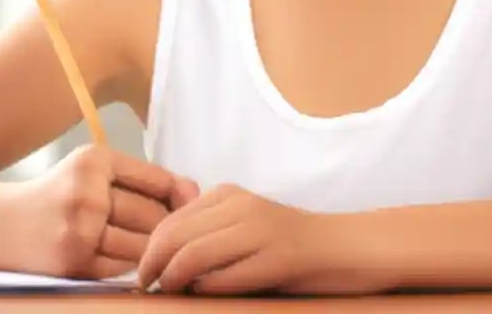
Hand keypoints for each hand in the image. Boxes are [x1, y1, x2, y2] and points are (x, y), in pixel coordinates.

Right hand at [12, 145, 199, 278]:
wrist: (0, 226)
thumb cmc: (57, 197)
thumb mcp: (91, 172)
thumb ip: (142, 178)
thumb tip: (195, 193)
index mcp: (94, 160)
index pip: (158, 181)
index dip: (180, 199)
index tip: (187, 209)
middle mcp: (86, 191)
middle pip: (153, 217)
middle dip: (165, 229)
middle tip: (170, 235)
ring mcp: (79, 229)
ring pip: (143, 246)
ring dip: (151, 252)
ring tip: (148, 249)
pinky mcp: (75, 262)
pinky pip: (124, 268)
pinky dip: (131, 268)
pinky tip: (126, 261)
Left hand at [137, 183, 381, 295]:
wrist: (349, 246)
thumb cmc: (291, 243)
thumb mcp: (244, 224)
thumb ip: (208, 231)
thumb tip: (161, 258)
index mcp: (229, 195)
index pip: (171, 221)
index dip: (149, 250)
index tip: (143, 273)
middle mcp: (241, 205)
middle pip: (175, 236)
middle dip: (153, 265)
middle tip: (148, 288)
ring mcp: (261, 230)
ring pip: (194, 255)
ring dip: (174, 279)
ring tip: (168, 293)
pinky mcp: (279, 258)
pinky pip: (226, 277)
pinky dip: (206, 290)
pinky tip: (201, 296)